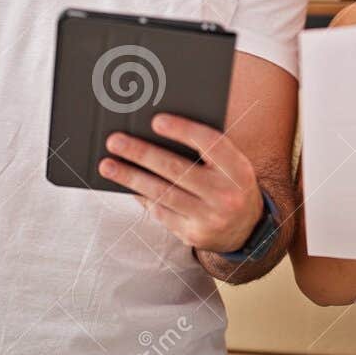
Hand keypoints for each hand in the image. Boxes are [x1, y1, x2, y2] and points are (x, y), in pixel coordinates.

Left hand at [99, 113, 263, 252]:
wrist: (247, 229)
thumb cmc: (230, 184)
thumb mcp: (231, 164)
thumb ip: (206, 148)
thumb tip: (158, 128)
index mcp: (238, 169)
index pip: (210, 143)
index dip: (182, 130)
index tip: (155, 120)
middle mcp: (225, 194)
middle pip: (176, 169)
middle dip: (141, 153)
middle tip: (115, 141)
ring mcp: (208, 218)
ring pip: (162, 193)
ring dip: (130, 177)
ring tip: (107, 165)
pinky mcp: (192, 234)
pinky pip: (160, 212)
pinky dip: (141, 196)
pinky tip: (126, 184)